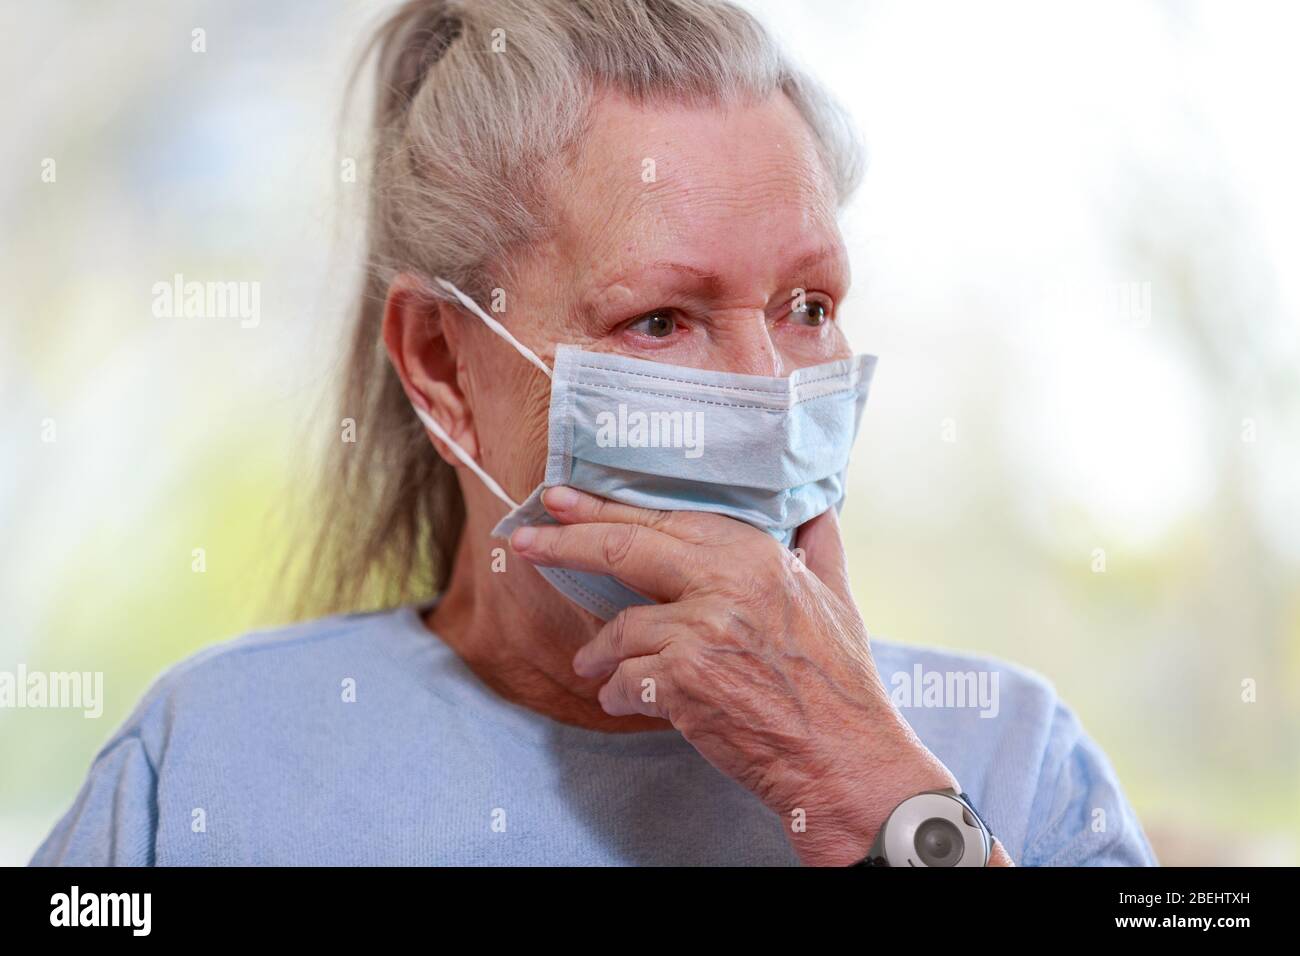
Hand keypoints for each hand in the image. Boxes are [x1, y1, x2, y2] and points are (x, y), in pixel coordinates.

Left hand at [508, 485, 962, 865]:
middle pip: (624, 549)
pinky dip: (618, 694)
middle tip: (525, 541)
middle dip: (564, 542)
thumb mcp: (837, 599)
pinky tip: (625, 701)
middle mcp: (724, 584)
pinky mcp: (683, 683)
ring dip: (600, 653)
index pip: (664, 520)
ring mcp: (700, 632)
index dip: (605, 509)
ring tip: (593, 666)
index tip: (561, 501)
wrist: (845, 759)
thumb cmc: (841, 685)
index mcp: (754, 555)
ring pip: (620, 629)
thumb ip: (820, 546)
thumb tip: (816, 509)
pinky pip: (624, 681)